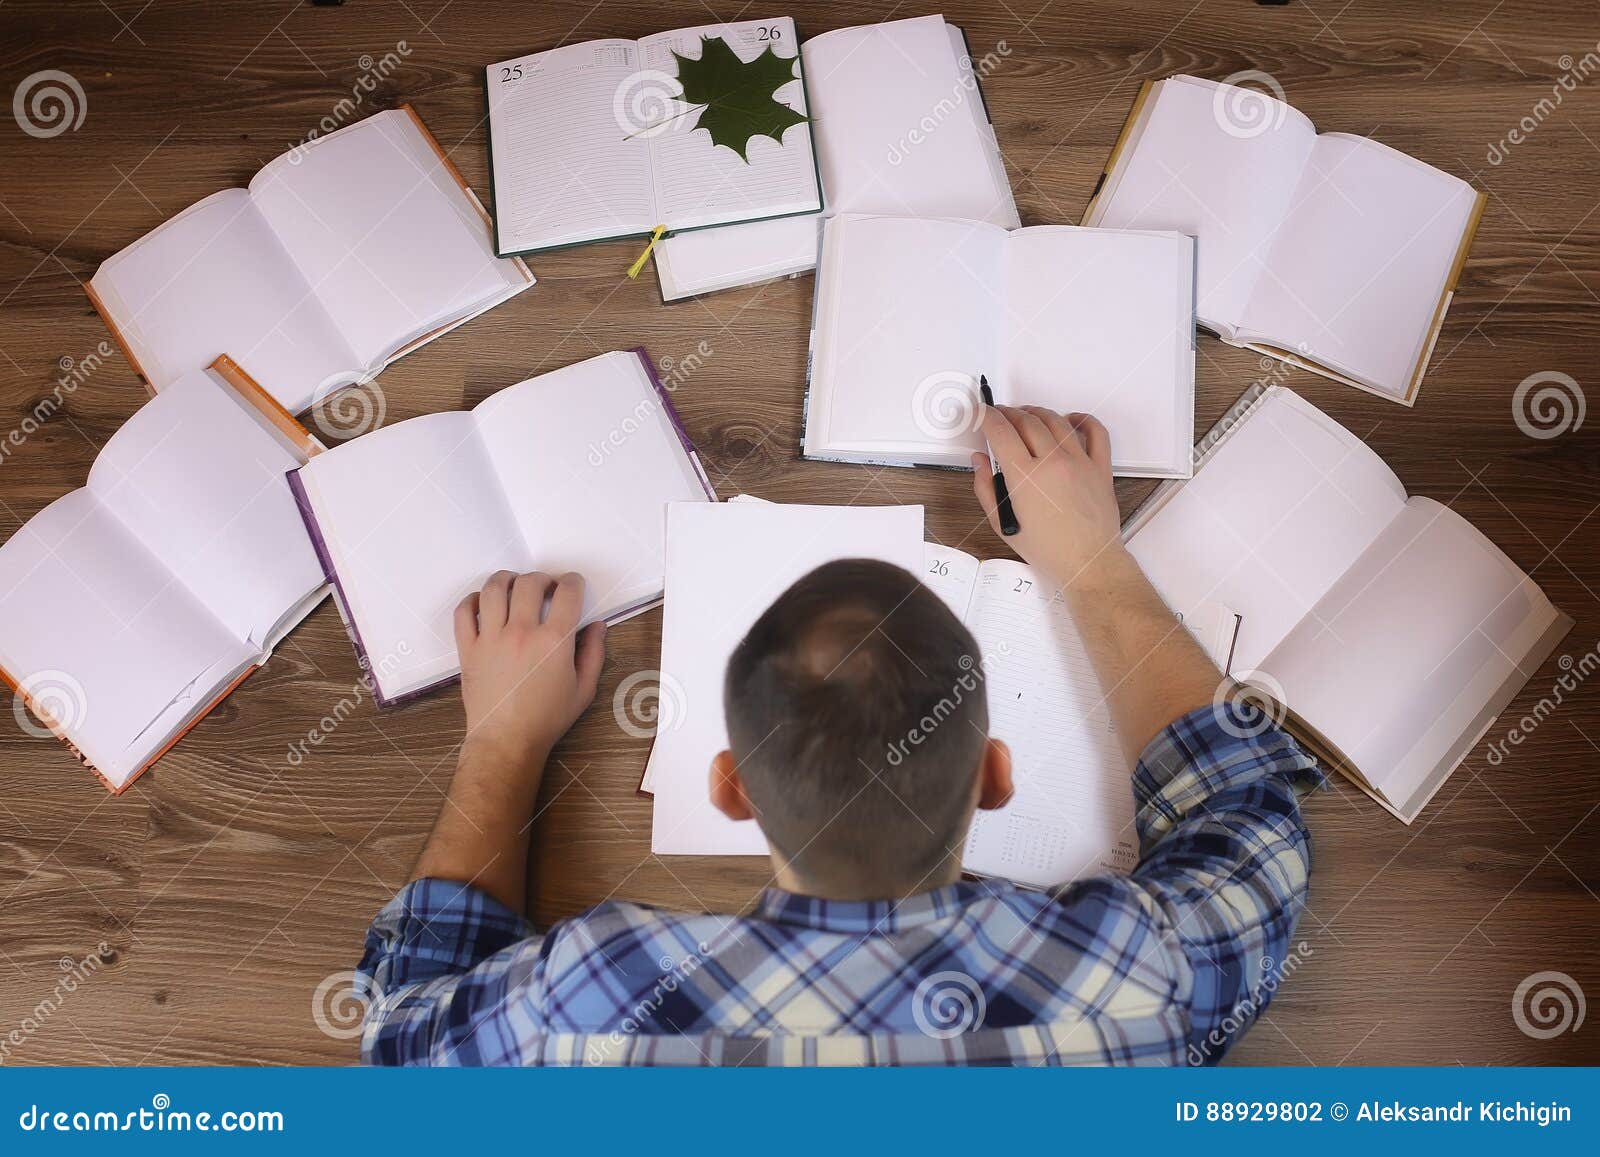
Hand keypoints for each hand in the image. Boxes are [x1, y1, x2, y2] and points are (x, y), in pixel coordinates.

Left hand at [454, 570, 605, 768]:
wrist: (506, 740)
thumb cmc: (546, 718)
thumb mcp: (583, 689)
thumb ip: (594, 654)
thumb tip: (597, 626)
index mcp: (553, 642)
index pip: (567, 593)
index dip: (573, 581)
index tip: (572, 585)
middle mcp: (521, 633)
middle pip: (530, 583)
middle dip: (543, 578)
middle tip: (546, 588)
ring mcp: (491, 639)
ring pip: (494, 589)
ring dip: (507, 579)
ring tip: (514, 586)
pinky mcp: (469, 649)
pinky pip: (464, 612)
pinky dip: (473, 599)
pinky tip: (484, 603)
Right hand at [971, 406, 1125, 589]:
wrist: (1088, 563)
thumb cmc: (1050, 551)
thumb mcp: (1003, 525)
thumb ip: (985, 489)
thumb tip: (979, 463)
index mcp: (1026, 478)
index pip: (1000, 431)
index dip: (985, 417)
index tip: (980, 414)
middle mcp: (1053, 463)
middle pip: (1026, 421)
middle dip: (1007, 413)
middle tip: (999, 416)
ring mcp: (1079, 462)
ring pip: (1056, 420)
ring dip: (1036, 412)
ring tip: (1026, 416)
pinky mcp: (1100, 467)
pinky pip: (1095, 431)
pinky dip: (1081, 419)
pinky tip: (1069, 420)